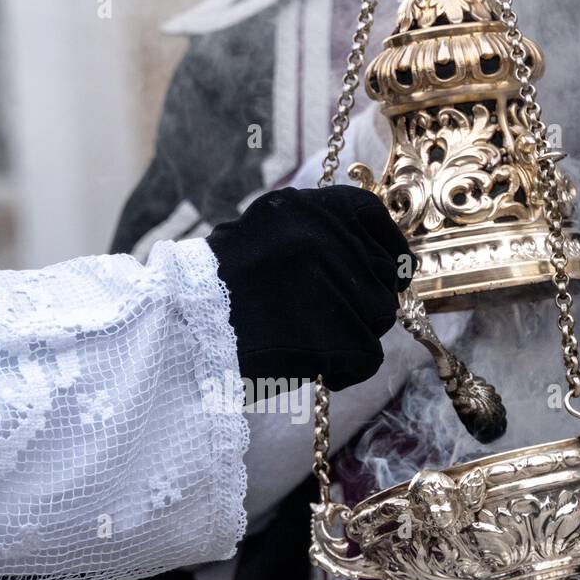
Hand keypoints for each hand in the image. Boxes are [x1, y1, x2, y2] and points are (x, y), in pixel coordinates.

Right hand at [207, 186, 412, 392]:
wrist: (188, 328)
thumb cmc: (216, 288)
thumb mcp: (263, 233)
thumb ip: (311, 234)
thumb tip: (361, 250)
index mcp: (313, 209)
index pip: (373, 217)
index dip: (388, 245)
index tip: (391, 267)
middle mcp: (335, 241)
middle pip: (380, 274)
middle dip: (365, 297)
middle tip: (332, 319)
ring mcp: (344, 289)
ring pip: (379, 315)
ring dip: (355, 333)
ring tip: (316, 344)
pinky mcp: (344, 337)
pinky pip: (368, 356)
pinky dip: (348, 369)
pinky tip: (321, 370)